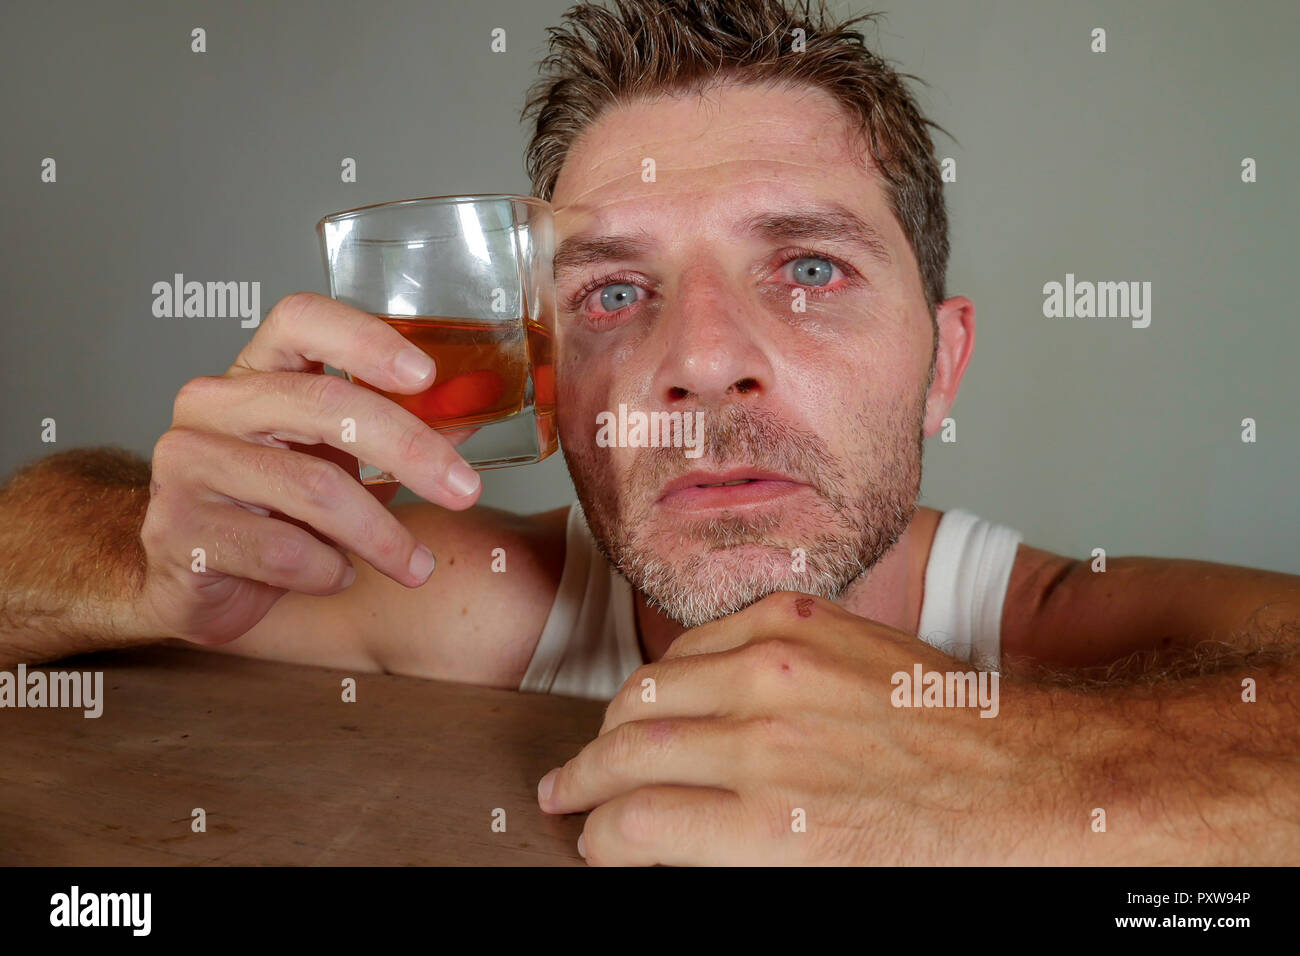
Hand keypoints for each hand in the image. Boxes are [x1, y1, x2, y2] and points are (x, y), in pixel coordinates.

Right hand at [137, 292, 482, 645]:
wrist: (195, 575)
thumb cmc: (276, 503)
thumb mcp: (341, 457)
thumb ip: (401, 428)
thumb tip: (475, 409)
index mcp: (257, 369)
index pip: (302, 319)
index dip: (366, 339)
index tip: (427, 376)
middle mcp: (213, 403)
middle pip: (325, 403)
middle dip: (410, 449)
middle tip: (465, 491)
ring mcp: (188, 463)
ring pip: (310, 486)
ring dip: (380, 533)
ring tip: (415, 565)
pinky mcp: (179, 529)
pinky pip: (280, 549)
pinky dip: (329, 570)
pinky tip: (338, 575)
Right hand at [537, 590, 1043, 864]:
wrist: (1032, 777)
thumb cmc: (941, 847)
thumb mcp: (826, 887)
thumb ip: (728, 860)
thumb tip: (660, 848)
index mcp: (772, 824)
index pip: (627, 825)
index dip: (597, 843)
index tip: (596, 847)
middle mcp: (766, 736)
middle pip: (623, 749)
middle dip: (581, 780)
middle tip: (564, 793)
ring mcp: (783, 662)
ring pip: (650, 684)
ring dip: (616, 720)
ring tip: (608, 741)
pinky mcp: (806, 617)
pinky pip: (703, 637)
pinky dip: (677, 667)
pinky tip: (674, 689)